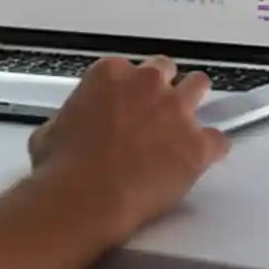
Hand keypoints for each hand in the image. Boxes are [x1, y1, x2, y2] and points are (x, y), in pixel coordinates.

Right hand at [27, 56, 230, 241]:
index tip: (127, 104)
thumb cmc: (62, 170)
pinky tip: (202, 159)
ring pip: (200, 87)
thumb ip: (69, 118)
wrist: (84, 200)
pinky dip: (211, 148)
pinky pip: (219, 139)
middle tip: (156, 111)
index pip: (129, 68)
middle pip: (167, 70)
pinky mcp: (197, 144)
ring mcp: (177, 111)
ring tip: (185, 125)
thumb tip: (71, 128)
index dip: (128, 89)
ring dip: (193, 103)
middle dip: (163, 87)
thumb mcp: (49, 132)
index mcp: (110, 74)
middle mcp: (148, 83)